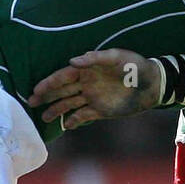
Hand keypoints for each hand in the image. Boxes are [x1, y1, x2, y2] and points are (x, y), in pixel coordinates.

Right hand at [28, 48, 159, 126]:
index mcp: (87, 70)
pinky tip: (65, 126)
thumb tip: (72, 61)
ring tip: (44, 118)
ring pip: (69, 104)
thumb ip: (94, 58)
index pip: (62, 76)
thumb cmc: (135, 65)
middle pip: (61, 91)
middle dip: (46, 96)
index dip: (48, 83)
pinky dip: (74, 121)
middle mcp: (86, 84)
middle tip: (31, 103)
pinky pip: (83, 116)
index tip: (36, 90)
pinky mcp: (101, 110)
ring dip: (56, 110)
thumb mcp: (116, 57)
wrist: (153, 84)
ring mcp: (93, 98)